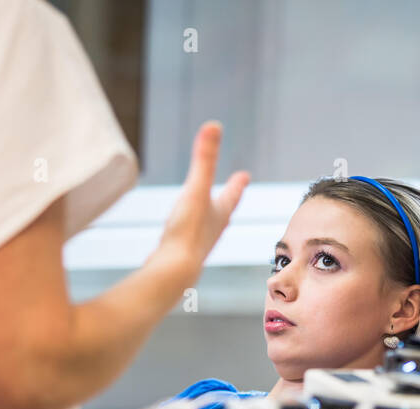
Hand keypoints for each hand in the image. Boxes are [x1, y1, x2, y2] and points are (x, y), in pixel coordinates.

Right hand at [153, 122, 249, 283]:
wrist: (173, 272)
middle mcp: (211, 231)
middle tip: (232, 194)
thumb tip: (214, 125)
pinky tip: (175, 239)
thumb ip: (204, 159)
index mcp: (219, 214)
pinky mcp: (179, 256)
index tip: (245, 176)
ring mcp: (195, 245)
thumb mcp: (196, 189)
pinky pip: (184, 241)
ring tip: (206, 216)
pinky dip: (185, 234)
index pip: (232, 194)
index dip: (237, 184)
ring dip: (207, 220)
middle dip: (227, 201)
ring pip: (205, 228)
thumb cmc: (187, 231)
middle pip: (222, 212)